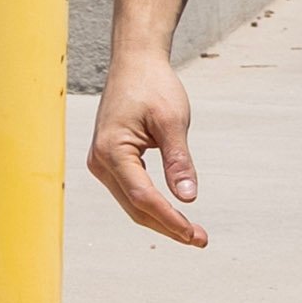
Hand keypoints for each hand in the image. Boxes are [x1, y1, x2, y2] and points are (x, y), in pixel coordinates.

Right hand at [90, 48, 209, 246]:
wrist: (135, 62)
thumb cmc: (153, 86)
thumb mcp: (172, 120)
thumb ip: (179, 159)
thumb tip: (189, 198)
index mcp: (111, 150)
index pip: (142, 196)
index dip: (169, 218)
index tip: (195, 234)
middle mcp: (100, 161)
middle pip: (135, 207)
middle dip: (168, 226)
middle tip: (201, 240)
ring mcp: (101, 162)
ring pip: (132, 204)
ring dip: (161, 219)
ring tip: (193, 232)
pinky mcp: (109, 161)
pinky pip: (131, 192)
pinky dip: (152, 206)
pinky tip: (174, 213)